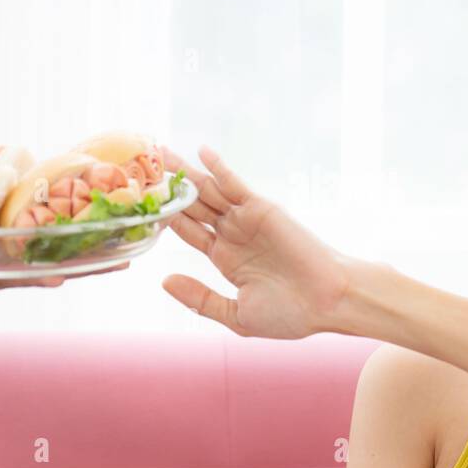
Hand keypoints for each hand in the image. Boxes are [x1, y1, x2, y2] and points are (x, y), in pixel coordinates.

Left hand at [159, 144, 350, 338]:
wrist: (327, 302)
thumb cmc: (290, 314)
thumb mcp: (236, 315)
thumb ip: (200, 299)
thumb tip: (165, 281)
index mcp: (226, 259)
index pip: (188, 232)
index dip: (165, 218)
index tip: (140, 205)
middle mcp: (233, 235)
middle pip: (194, 206)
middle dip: (171, 190)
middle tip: (143, 169)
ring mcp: (247, 220)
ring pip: (209, 192)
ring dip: (187, 173)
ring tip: (161, 154)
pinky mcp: (262, 208)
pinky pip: (236, 184)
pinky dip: (219, 167)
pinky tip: (201, 152)